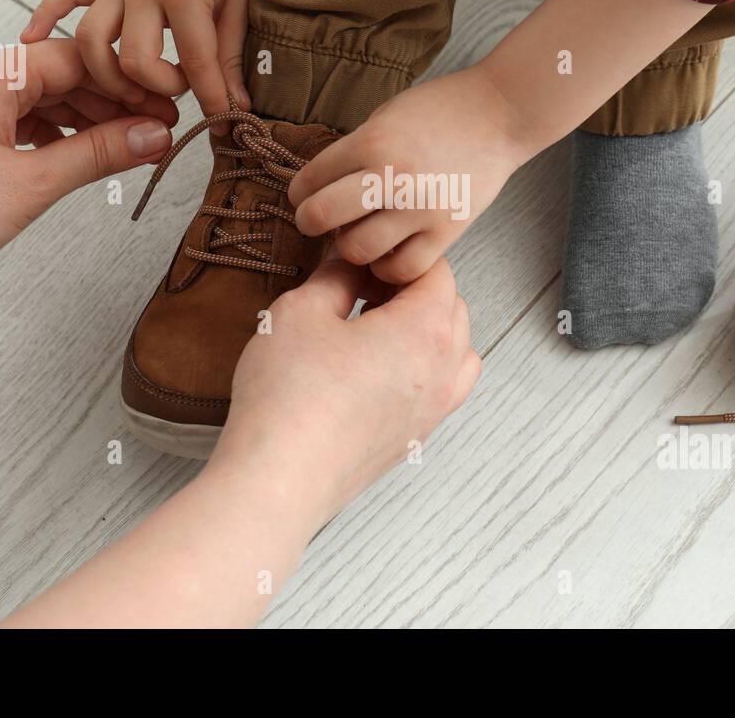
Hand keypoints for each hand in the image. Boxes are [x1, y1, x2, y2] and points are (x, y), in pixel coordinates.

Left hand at [0, 39, 177, 298]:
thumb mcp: (33, 182)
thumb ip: (99, 154)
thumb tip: (152, 137)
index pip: (80, 59)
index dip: (129, 85)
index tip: (166, 112)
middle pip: (66, 76)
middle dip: (114, 104)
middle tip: (159, 133)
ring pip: (47, 98)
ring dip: (89, 121)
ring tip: (130, 148)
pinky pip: (24, 119)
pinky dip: (59, 136)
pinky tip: (84, 158)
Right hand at [21, 0, 257, 129]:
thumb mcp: (240, 6)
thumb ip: (230, 59)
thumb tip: (234, 111)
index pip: (193, 62)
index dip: (211, 100)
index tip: (222, 123)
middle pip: (130, 59)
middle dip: (157, 89)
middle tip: (180, 91)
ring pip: (90, 38)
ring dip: (108, 74)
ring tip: (132, 91)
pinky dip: (47, 14)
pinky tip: (33, 40)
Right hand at [215, 255, 480, 528]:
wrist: (279, 479)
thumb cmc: (290, 396)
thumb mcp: (302, 312)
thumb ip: (335, 275)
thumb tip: (349, 260)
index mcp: (427, 330)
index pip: (436, 270)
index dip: (397, 256)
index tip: (362, 257)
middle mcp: (444, 371)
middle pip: (451, 308)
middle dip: (413, 289)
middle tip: (361, 285)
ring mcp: (434, 410)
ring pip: (455, 352)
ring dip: (425, 329)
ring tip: (372, 327)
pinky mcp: (414, 438)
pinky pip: (439, 389)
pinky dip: (421, 367)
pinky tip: (372, 368)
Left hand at [287, 67, 528, 283]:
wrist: (500, 114)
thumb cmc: (441, 110)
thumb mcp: (386, 116)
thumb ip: (355, 151)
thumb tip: (323, 187)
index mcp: (370, 142)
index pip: (308, 180)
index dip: (298, 193)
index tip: (304, 197)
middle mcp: (391, 177)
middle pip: (321, 217)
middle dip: (310, 222)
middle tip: (320, 221)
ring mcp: (420, 208)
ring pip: (358, 250)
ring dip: (350, 247)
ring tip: (360, 236)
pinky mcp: (447, 232)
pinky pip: (403, 268)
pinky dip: (388, 267)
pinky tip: (389, 253)